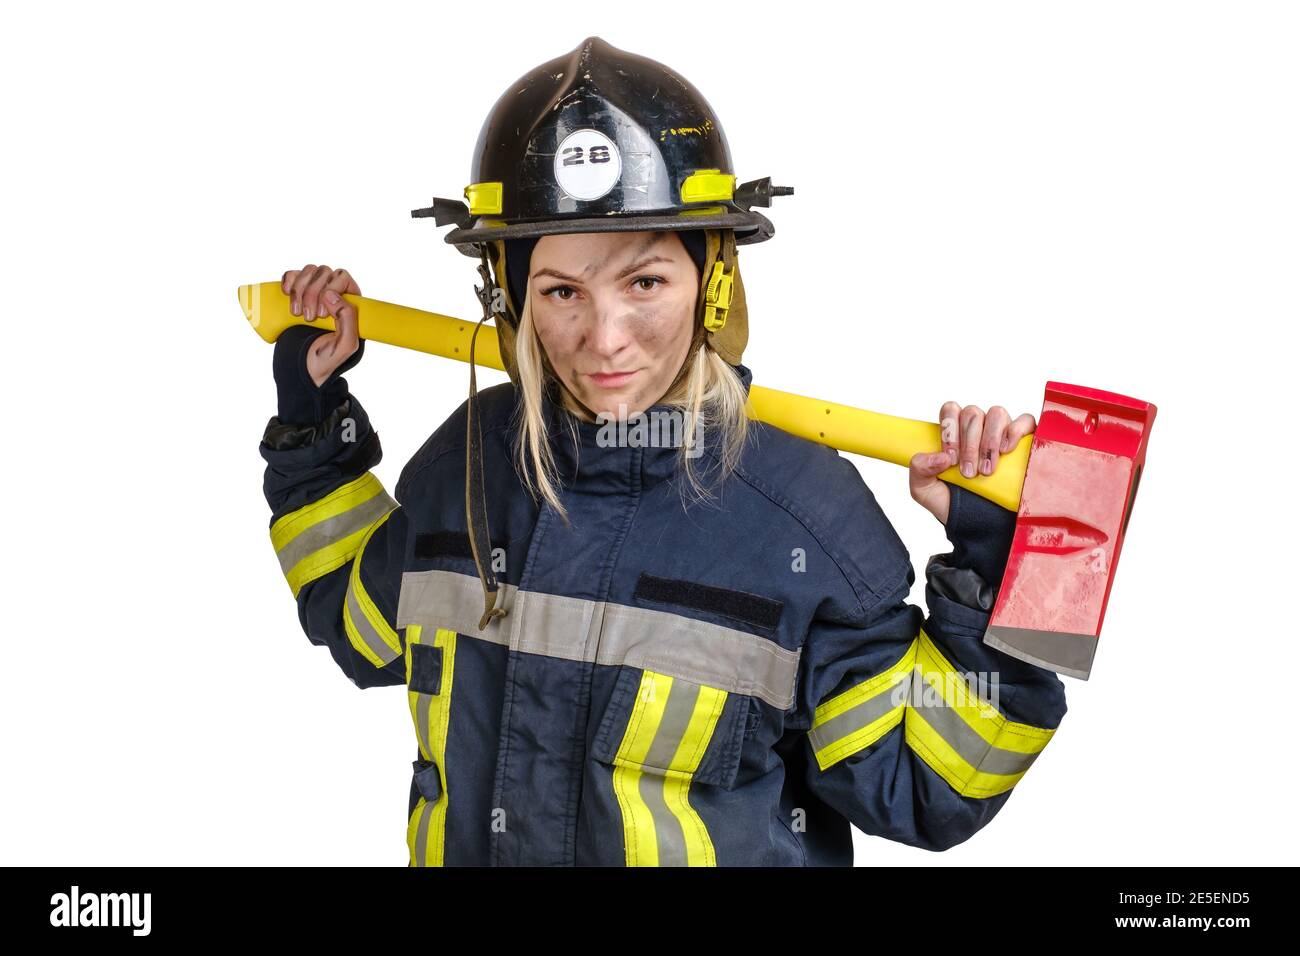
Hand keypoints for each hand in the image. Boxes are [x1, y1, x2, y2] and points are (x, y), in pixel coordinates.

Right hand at [281, 264, 361, 386]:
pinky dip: (288, 281)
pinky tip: (286, 294)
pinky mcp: (296, 293)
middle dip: (312, 293)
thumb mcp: (346, 345)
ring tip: (296, 314)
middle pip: (324, 272)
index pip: (343, 277)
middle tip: (308, 318)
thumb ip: (349, 319)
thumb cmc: (328, 358)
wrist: (303, 367)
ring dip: (299, 290)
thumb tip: (331, 294)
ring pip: (309, 271)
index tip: (323, 314)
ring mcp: (314, 291)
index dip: (332, 289)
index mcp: (350, 302)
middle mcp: (334, 293)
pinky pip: (292, 274)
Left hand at [909, 401, 1035, 523]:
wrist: (979, 523)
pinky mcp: (1023, 440)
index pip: (950, 411)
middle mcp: (977, 426)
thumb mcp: (924, 489)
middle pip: (972, 414)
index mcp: (953, 431)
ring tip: (987, 470)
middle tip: (969, 473)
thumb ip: (920, 469)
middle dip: (969, 445)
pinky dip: (1015, 431)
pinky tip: (1007, 450)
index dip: (950, 431)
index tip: (951, 459)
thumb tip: (941, 456)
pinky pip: (1024, 421)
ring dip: (989, 442)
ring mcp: (1000, 431)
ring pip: (996, 414)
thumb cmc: (951, 500)